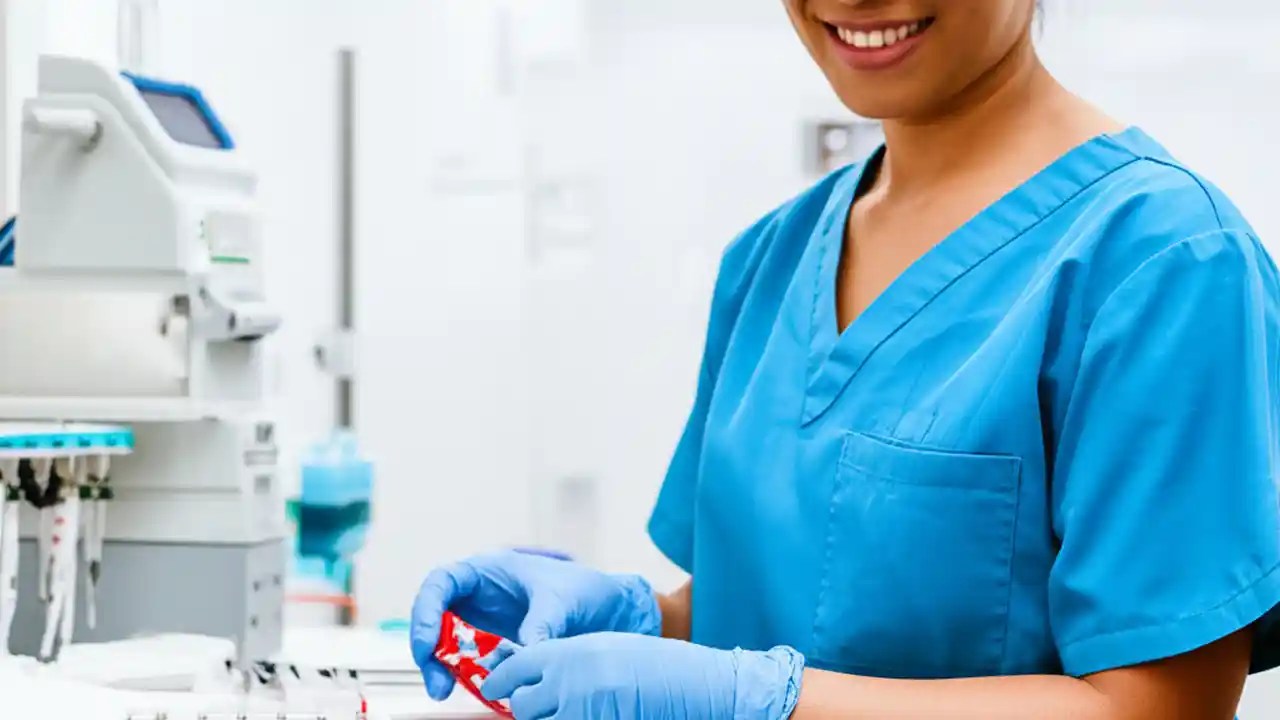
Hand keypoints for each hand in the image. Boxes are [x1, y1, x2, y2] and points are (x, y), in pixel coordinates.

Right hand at [410, 550, 661, 699]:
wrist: (610, 610)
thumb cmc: (586, 590)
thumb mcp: (563, 603)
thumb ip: (542, 625)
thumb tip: (526, 654)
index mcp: (489, 569)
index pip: (442, 581)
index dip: (425, 610)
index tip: (427, 643)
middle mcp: (479, 592)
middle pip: (434, 614)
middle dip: (426, 647)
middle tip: (435, 679)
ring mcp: (483, 618)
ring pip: (445, 639)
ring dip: (439, 665)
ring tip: (443, 690)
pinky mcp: (492, 643)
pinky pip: (467, 658)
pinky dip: (461, 674)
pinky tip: (471, 689)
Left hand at [481, 632, 804, 719]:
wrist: (696, 684)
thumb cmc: (654, 664)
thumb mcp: (605, 649)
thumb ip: (567, 660)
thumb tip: (531, 675)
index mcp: (569, 652)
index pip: (514, 669)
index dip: (499, 681)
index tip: (494, 688)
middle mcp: (568, 682)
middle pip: (520, 706)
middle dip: (526, 709)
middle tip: (539, 707)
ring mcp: (581, 711)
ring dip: (549, 717)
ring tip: (572, 707)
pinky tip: (590, 711)